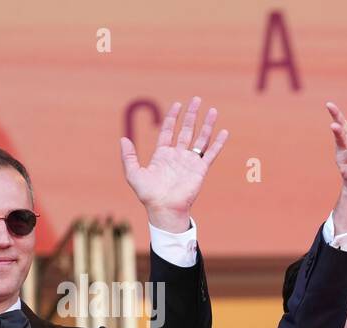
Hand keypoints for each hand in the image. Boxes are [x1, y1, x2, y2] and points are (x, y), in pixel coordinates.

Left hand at [121, 97, 229, 232]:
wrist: (164, 208)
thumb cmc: (148, 194)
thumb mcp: (133, 173)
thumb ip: (129, 156)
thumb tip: (123, 139)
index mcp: (163, 154)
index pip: (169, 130)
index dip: (173, 116)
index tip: (178, 104)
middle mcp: (178, 155)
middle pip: (187, 130)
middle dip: (191, 115)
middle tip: (197, 100)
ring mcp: (190, 162)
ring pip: (200, 138)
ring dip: (207, 124)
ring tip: (213, 110)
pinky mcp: (200, 169)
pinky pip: (211, 154)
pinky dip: (218, 143)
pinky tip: (224, 132)